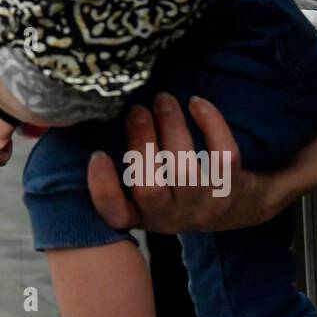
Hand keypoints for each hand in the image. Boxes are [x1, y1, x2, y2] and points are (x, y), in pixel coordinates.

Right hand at [87, 93, 282, 232]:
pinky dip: (210, 124)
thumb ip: (121, 164)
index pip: (115, 214)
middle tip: (137, 108)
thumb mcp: (151, 190)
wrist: (243, 207)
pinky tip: (197, 103)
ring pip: (184, 169)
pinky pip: (223, 155)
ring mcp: (202, 206)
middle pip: (148, 185)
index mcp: (142, 214)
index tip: (97, 155)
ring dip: (172, 126)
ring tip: (164, 99)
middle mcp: (170, 216)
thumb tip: (72, 121)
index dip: (102, 188)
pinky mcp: (232, 190)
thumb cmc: (181, 188)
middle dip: (141, 140)